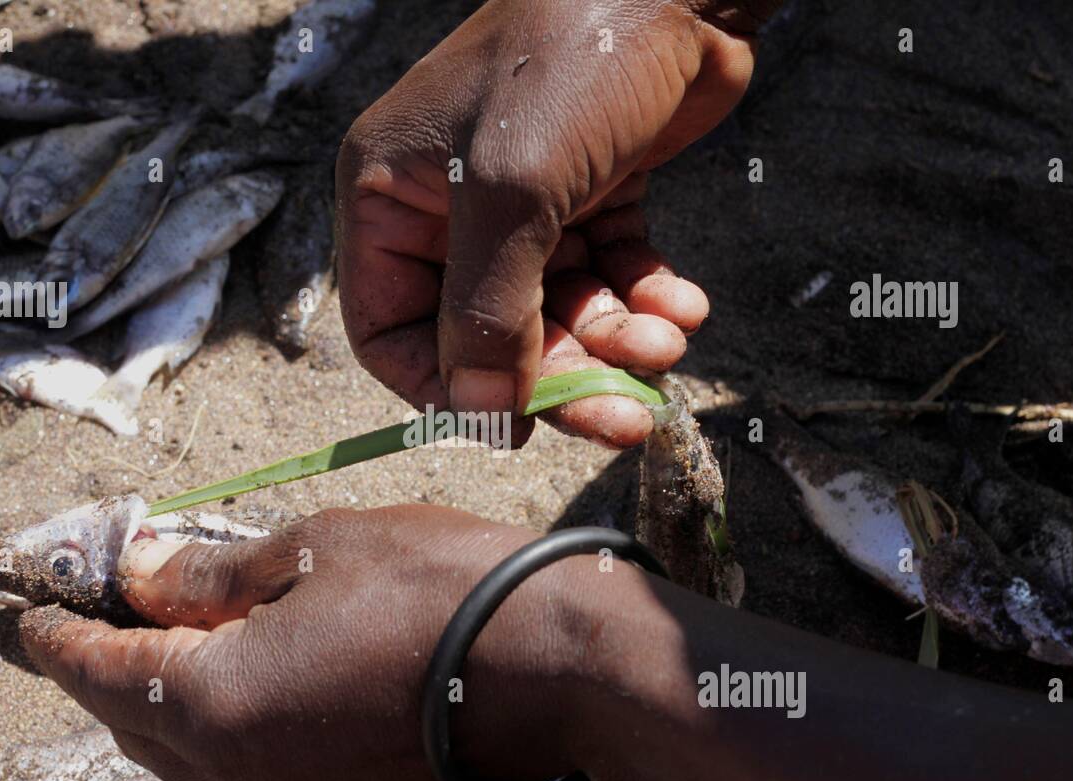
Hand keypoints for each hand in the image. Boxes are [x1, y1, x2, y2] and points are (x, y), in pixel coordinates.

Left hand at [18, 505, 631, 780]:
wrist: (559, 669)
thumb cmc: (439, 588)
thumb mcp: (313, 548)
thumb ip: (209, 573)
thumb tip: (143, 574)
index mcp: (219, 705)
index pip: (106, 672)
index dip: (63, 639)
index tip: (30, 618)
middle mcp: (240, 780)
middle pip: (138, 726)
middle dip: (108, 673)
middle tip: (96, 621)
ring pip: (192, 760)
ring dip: (166, 707)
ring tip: (167, 647)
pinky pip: (248, 779)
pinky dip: (225, 732)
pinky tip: (245, 687)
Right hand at [335, 0, 759, 446]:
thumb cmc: (569, 59)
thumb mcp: (509, 189)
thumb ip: (485, 310)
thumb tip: (476, 416)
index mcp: (392, 197)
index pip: (389, 330)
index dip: (444, 391)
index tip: (511, 429)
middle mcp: (447, 210)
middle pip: (488, 338)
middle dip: (558, 378)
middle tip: (623, 413)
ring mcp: (521, 207)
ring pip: (556, 317)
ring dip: (612, 344)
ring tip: (666, 343)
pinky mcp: (591, 199)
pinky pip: (609, 280)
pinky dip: (645, 303)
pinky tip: (683, 305)